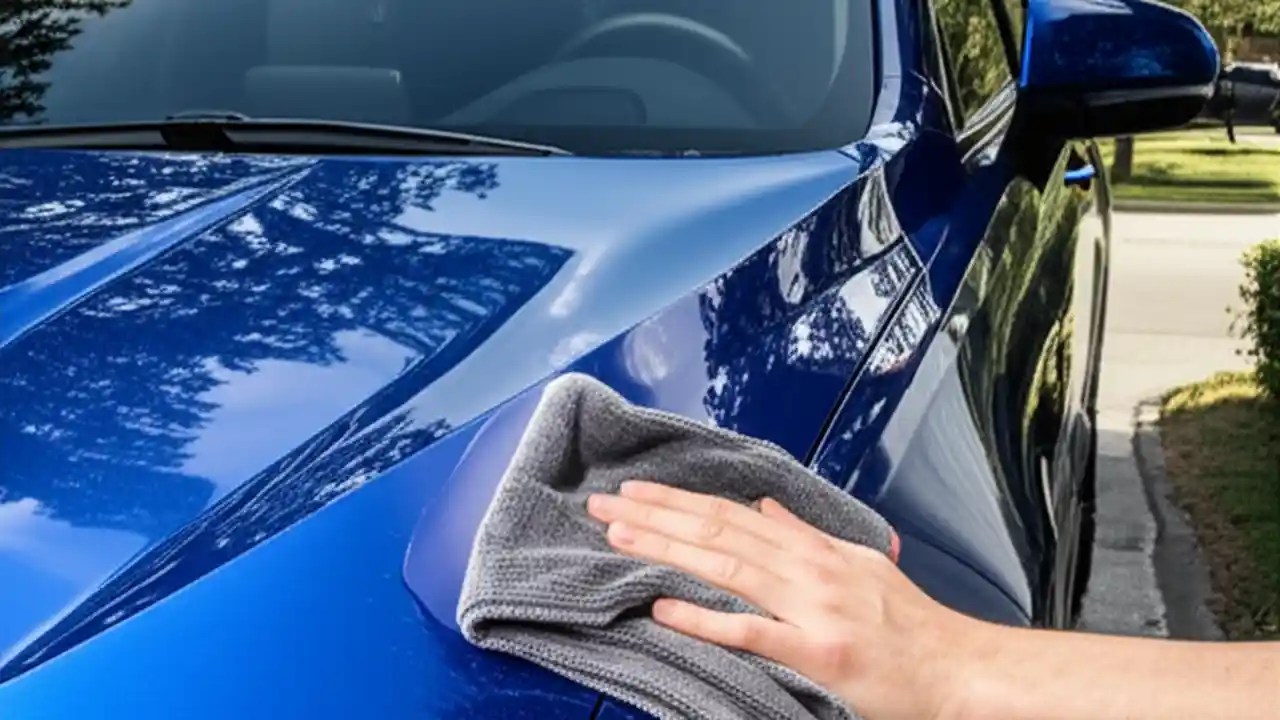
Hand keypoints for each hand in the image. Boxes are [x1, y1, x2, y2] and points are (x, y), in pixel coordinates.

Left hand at [586, 480, 991, 719]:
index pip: (732, 514)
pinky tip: (664, 608)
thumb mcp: (859, 562)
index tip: (637, 491)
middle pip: (718, 531)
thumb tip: (765, 503)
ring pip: (726, 567)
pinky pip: (750, 632)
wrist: (957, 668)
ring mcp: (811, 607)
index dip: (680, 500)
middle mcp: (807, 568)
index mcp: (814, 549)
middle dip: (657, 514)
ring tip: (619, 537)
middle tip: (604, 504)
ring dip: (667, 549)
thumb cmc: (909, 624)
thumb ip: (807, 534)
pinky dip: (704, 618)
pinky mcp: (816, 652)